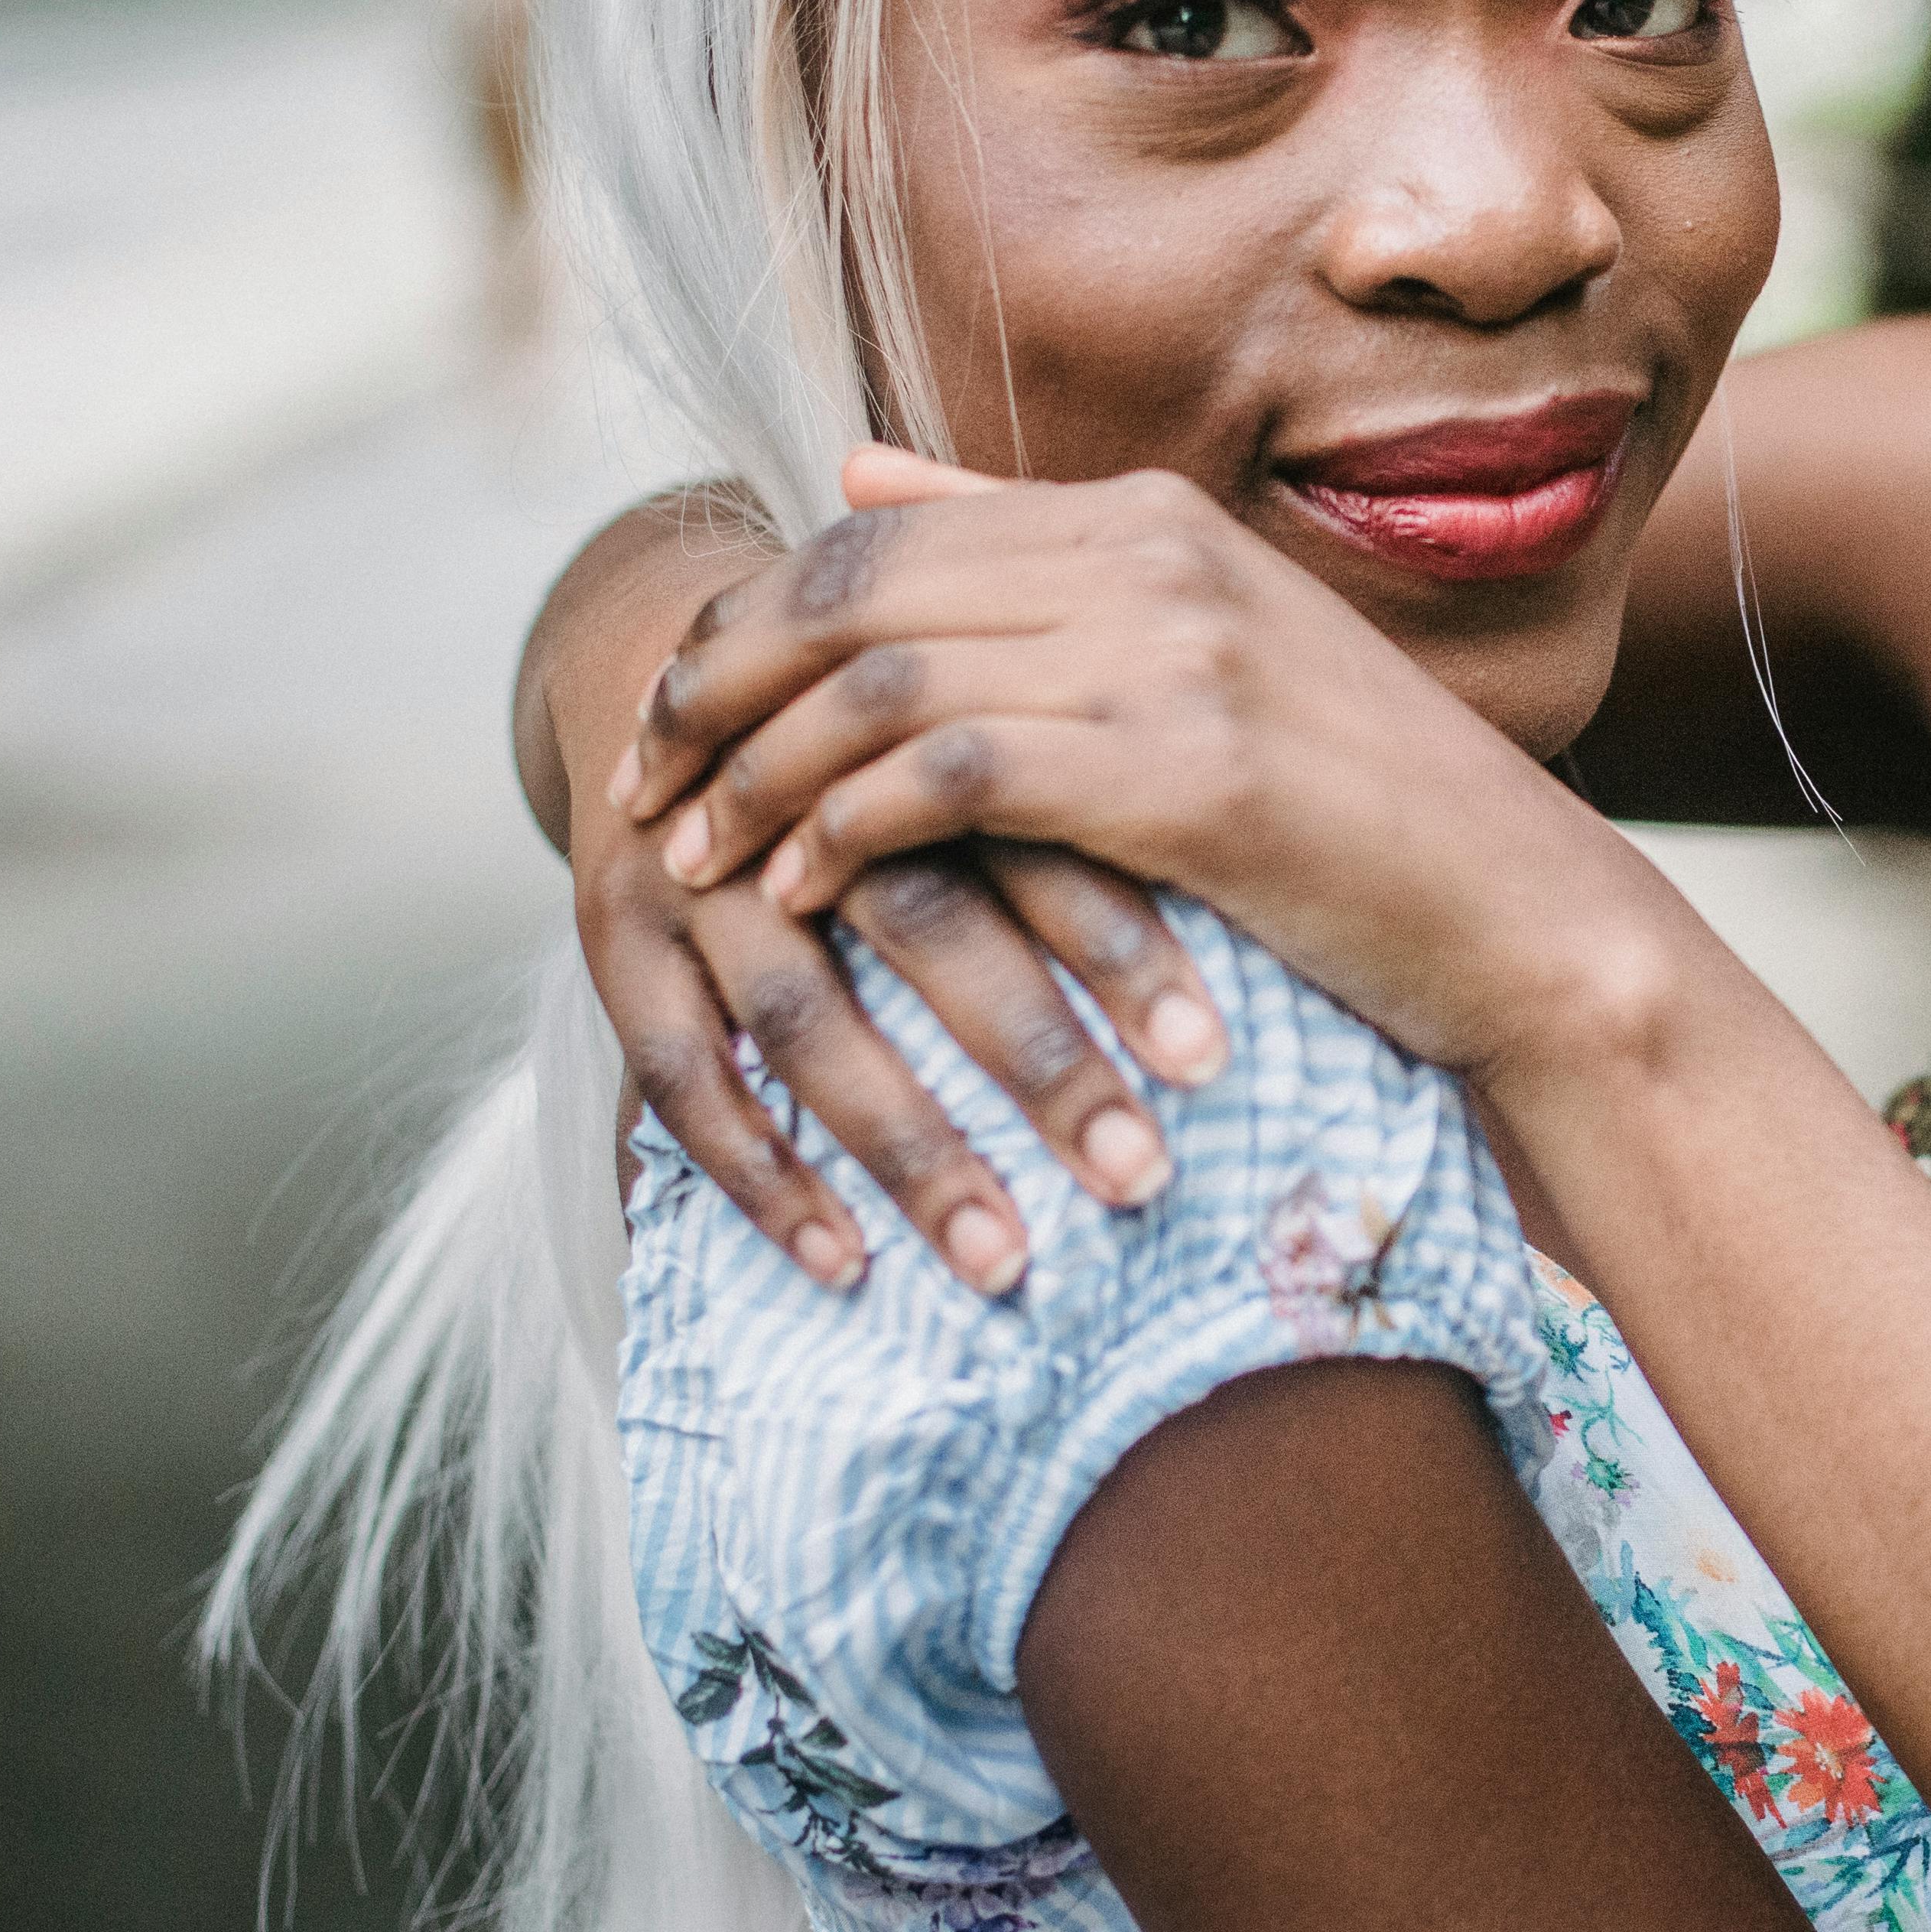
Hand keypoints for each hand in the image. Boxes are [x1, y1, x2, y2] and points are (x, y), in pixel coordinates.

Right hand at [565, 544, 1229, 1292]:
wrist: (681, 665)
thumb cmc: (902, 722)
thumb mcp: (999, 705)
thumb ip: (1116, 765)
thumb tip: (1318, 887)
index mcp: (912, 720)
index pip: (1034, 833)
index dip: (1124, 945)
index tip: (1218, 1059)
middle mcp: (802, 787)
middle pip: (928, 923)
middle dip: (1039, 1061)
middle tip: (1142, 1176)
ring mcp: (693, 866)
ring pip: (802, 1016)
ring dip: (907, 1147)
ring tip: (1007, 1260)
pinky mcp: (611, 939)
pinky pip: (682, 1074)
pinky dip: (762, 1176)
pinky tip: (845, 1266)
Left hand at [617, 450, 1692, 1085]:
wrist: (1522, 919)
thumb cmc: (1365, 821)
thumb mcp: (1208, 659)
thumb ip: (1033, 561)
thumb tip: (858, 470)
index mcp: (1153, 521)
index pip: (881, 533)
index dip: (748, 623)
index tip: (673, 720)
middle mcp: (1158, 561)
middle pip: (857, 588)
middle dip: (719, 690)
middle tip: (642, 788)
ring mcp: (1178, 657)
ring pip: (882, 678)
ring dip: (761, 773)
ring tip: (700, 859)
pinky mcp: (1186, 771)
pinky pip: (950, 774)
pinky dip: (848, 830)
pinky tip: (804, 890)